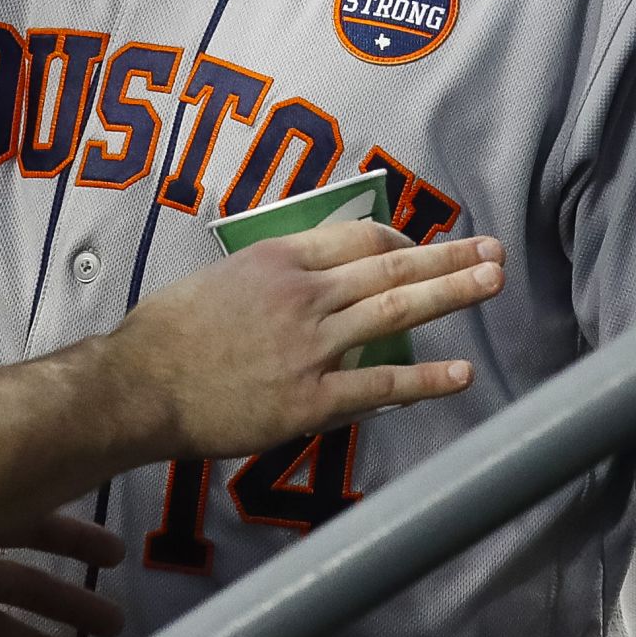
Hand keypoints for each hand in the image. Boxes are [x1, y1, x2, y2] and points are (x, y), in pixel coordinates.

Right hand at [110, 221, 503, 457]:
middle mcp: (303, 294)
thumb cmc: (168, 332)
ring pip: (396, 310)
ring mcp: (310, 346)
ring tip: (493, 284)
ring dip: (452, 294)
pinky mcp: (310, 399)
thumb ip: (269, 274)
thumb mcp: (220, 277)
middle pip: (391, 266)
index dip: (399, 241)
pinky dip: (426, 378)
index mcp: (279, 259)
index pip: (358, 237)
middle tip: (494, 250)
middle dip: (449, 257)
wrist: (141, 384)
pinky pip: (380, 383)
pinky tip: (460, 372)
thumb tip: (306, 277)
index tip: (421, 248)